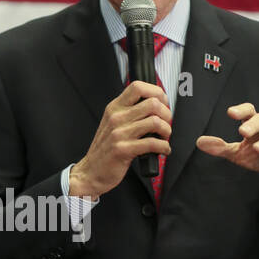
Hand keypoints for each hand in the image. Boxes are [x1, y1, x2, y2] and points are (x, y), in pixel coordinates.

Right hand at [70, 81, 171, 197]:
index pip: (138, 87)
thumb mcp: (112, 124)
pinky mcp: (123, 150)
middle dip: (166, 114)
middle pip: (152, 103)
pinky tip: (163, 150)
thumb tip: (155, 105)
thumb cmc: (105, 149)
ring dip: (166, 131)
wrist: (91, 171)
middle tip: (166, 124)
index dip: (156, 92)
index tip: (163, 103)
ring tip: (164, 137)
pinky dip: (164, 147)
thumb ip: (129, 112)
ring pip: (155, 122)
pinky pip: (152, 143)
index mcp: (114, 108)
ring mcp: (119, 133)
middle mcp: (116, 117)